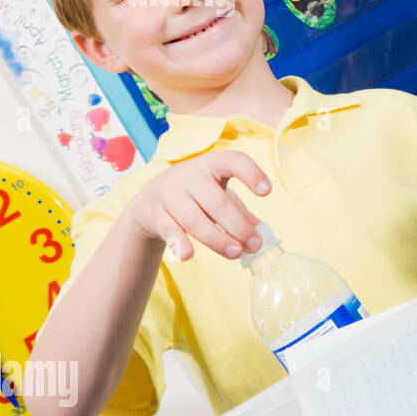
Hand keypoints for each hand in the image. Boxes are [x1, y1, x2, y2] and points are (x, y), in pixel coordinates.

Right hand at [124, 150, 271, 261]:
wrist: (149, 200)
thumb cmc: (196, 195)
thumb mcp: (219, 194)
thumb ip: (240, 211)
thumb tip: (262, 232)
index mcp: (212, 164)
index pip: (233, 161)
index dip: (251, 174)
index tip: (267, 191)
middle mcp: (190, 175)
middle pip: (216, 202)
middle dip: (238, 226)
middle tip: (254, 245)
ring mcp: (169, 193)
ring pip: (194, 219)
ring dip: (217, 239)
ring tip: (235, 253)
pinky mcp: (155, 213)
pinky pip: (169, 229)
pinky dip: (179, 242)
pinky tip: (188, 255)